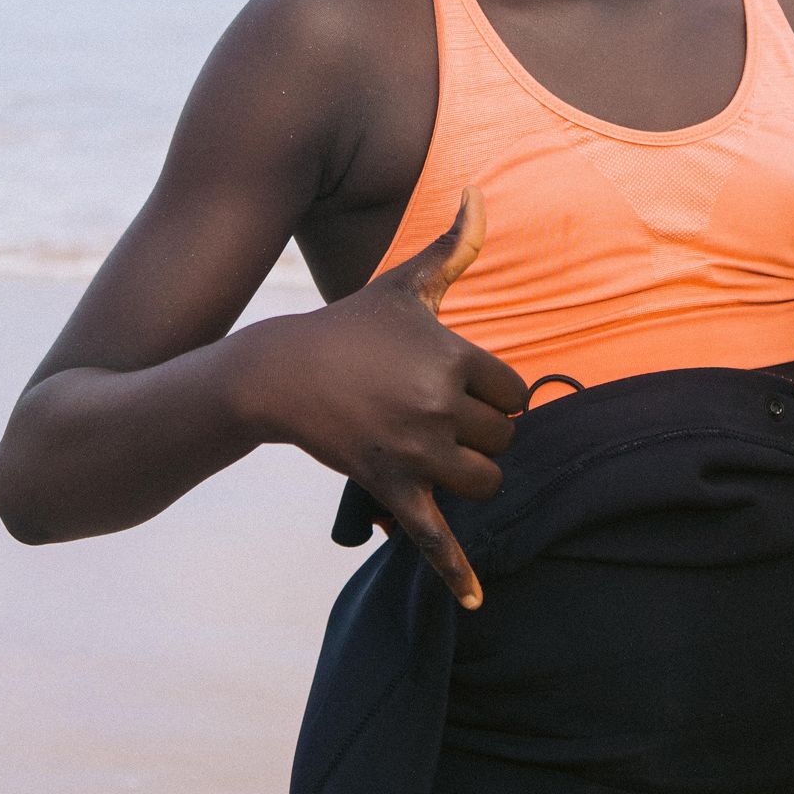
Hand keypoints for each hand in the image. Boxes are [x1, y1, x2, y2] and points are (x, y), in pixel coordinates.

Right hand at [237, 191, 523, 608]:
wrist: (277, 374)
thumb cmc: (349, 328)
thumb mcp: (403, 287)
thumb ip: (453, 247)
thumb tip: (480, 191)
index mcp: (453, 357)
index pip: (516, 392)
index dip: (495, 393)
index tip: (462, 386)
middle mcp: (440, 406)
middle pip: (505, 440)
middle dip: (482, 434)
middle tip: (440, 419)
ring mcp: (416, 452)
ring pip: (485, 481)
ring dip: (470, 475)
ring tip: (438, 455)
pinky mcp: (390, 488)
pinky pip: (434, 537)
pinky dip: (457, 573)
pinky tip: (479, 601)